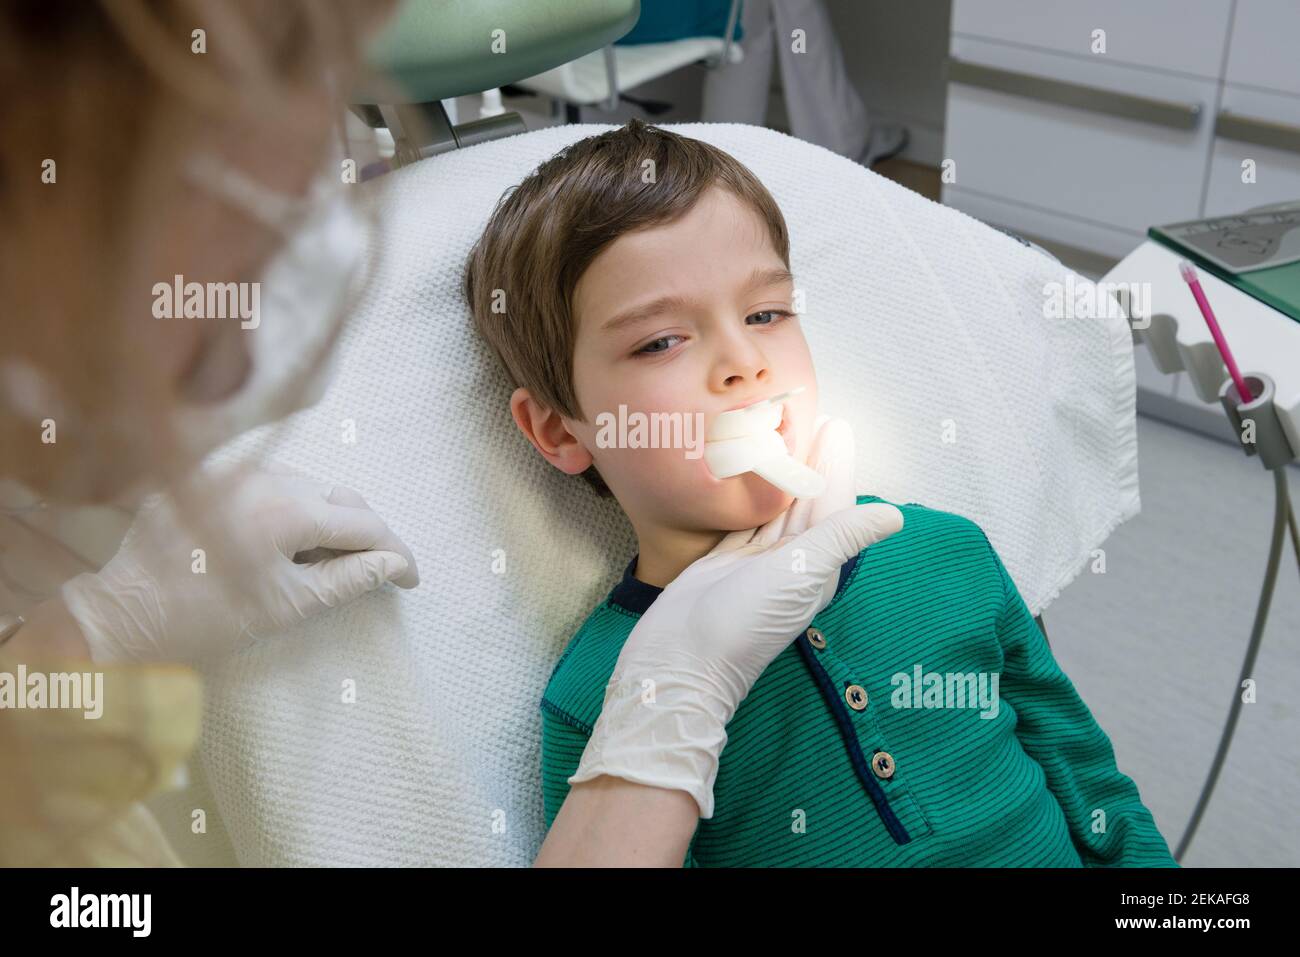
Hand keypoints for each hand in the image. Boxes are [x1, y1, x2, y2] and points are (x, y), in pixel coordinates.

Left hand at [60, 466, 418, 665]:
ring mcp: (235, 471)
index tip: (411, 579)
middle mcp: (265, 477)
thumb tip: (395, 565)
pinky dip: (292, 507)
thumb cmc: (207, 619)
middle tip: (380, 570)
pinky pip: (269, 482)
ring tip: (331, 559)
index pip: (364, 524)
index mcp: (288, 511)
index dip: (396, 553)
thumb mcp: (288, 606)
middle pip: (341, 497)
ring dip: (330, 518)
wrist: (126, 614)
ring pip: (308, 485)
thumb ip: (349, 579)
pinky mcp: (209, 474)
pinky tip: (288, 541)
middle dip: (366, 533)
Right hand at [568, 417, 902, 818]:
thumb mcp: (800, 574)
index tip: (835, 424)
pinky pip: (742, 518)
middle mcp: (790, 562)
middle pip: (805, 500)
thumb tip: (894, 516)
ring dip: (780, 472)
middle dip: (810, 460)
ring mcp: (755, 563)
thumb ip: (842, 538)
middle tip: (810, 414)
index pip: (832, 503)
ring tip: (780, 432)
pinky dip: (748, 494)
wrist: (680, 662)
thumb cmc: (743, 623)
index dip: (835, 464)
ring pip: (774, 507)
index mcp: (816, 564)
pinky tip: (746, 472)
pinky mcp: (723, 562)